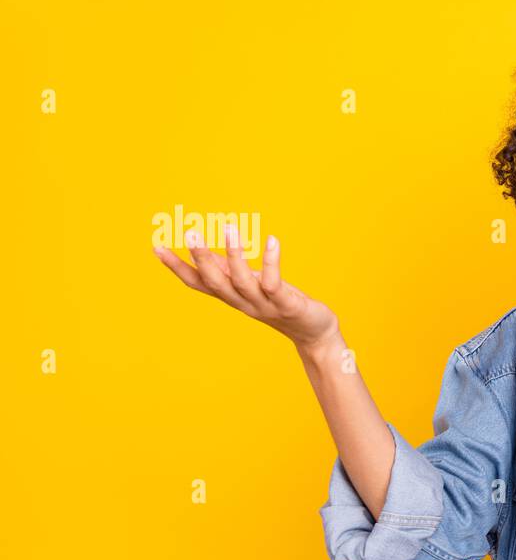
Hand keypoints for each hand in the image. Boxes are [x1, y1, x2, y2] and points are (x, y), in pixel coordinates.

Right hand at [153, 224, 340, 350]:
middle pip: (215, 282)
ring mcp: (264, 305)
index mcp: (231, 297)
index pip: (198, 283)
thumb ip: (227, 271)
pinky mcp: (286, 305)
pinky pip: (274, 283)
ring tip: (229, 227)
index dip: (177, 267)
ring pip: (242, 281)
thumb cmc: (280, 303)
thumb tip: (202, 253)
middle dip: (201, 259)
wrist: (313, 332)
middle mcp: (243, 303)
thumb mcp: (250, 285)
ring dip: (234, 255)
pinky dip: (272, 261)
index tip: (156, 246)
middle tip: (191, 232)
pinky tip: (272, 240)